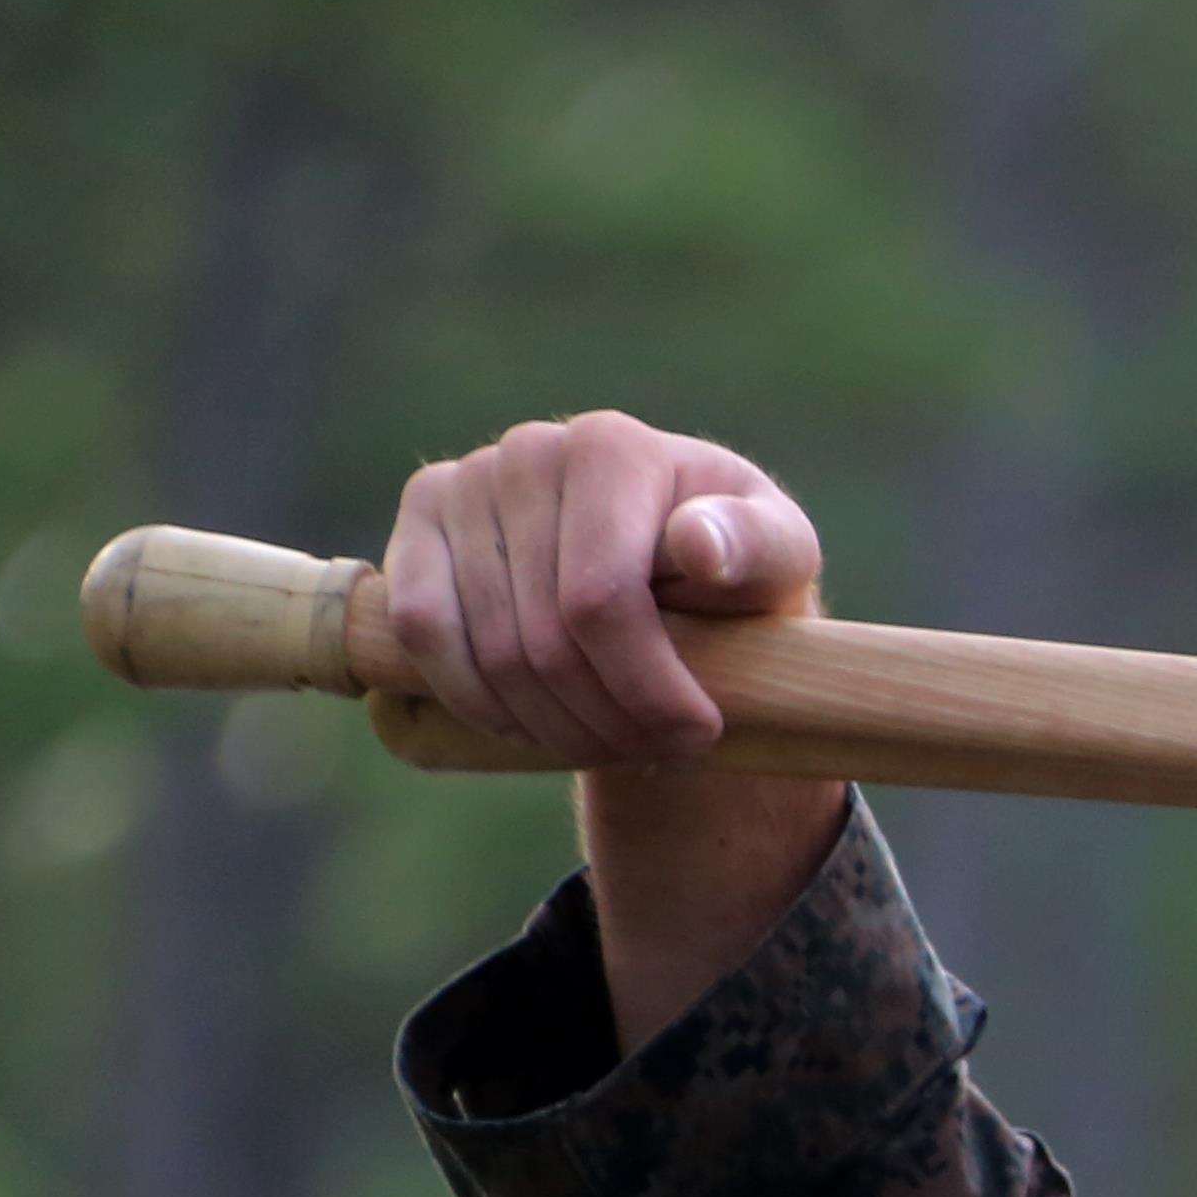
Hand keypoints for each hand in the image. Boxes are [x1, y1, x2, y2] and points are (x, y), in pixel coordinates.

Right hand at [382, 411, 822, 764]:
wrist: (669, 558)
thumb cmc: (732, 562)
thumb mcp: (776, 554)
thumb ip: (756, 546)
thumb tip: (699, 545)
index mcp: (613, 447)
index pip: (600, 601)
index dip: (646, 690)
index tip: (698, 733)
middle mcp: (529, 450)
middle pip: (545, 638)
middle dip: (606, 719)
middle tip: (654, 749)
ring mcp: (464, 482)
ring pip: (486, 648)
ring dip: (549, 723)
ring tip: (607, 741)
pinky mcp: (420, 523)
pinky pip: (421, 630)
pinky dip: (473, 696)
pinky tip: (530, 721)